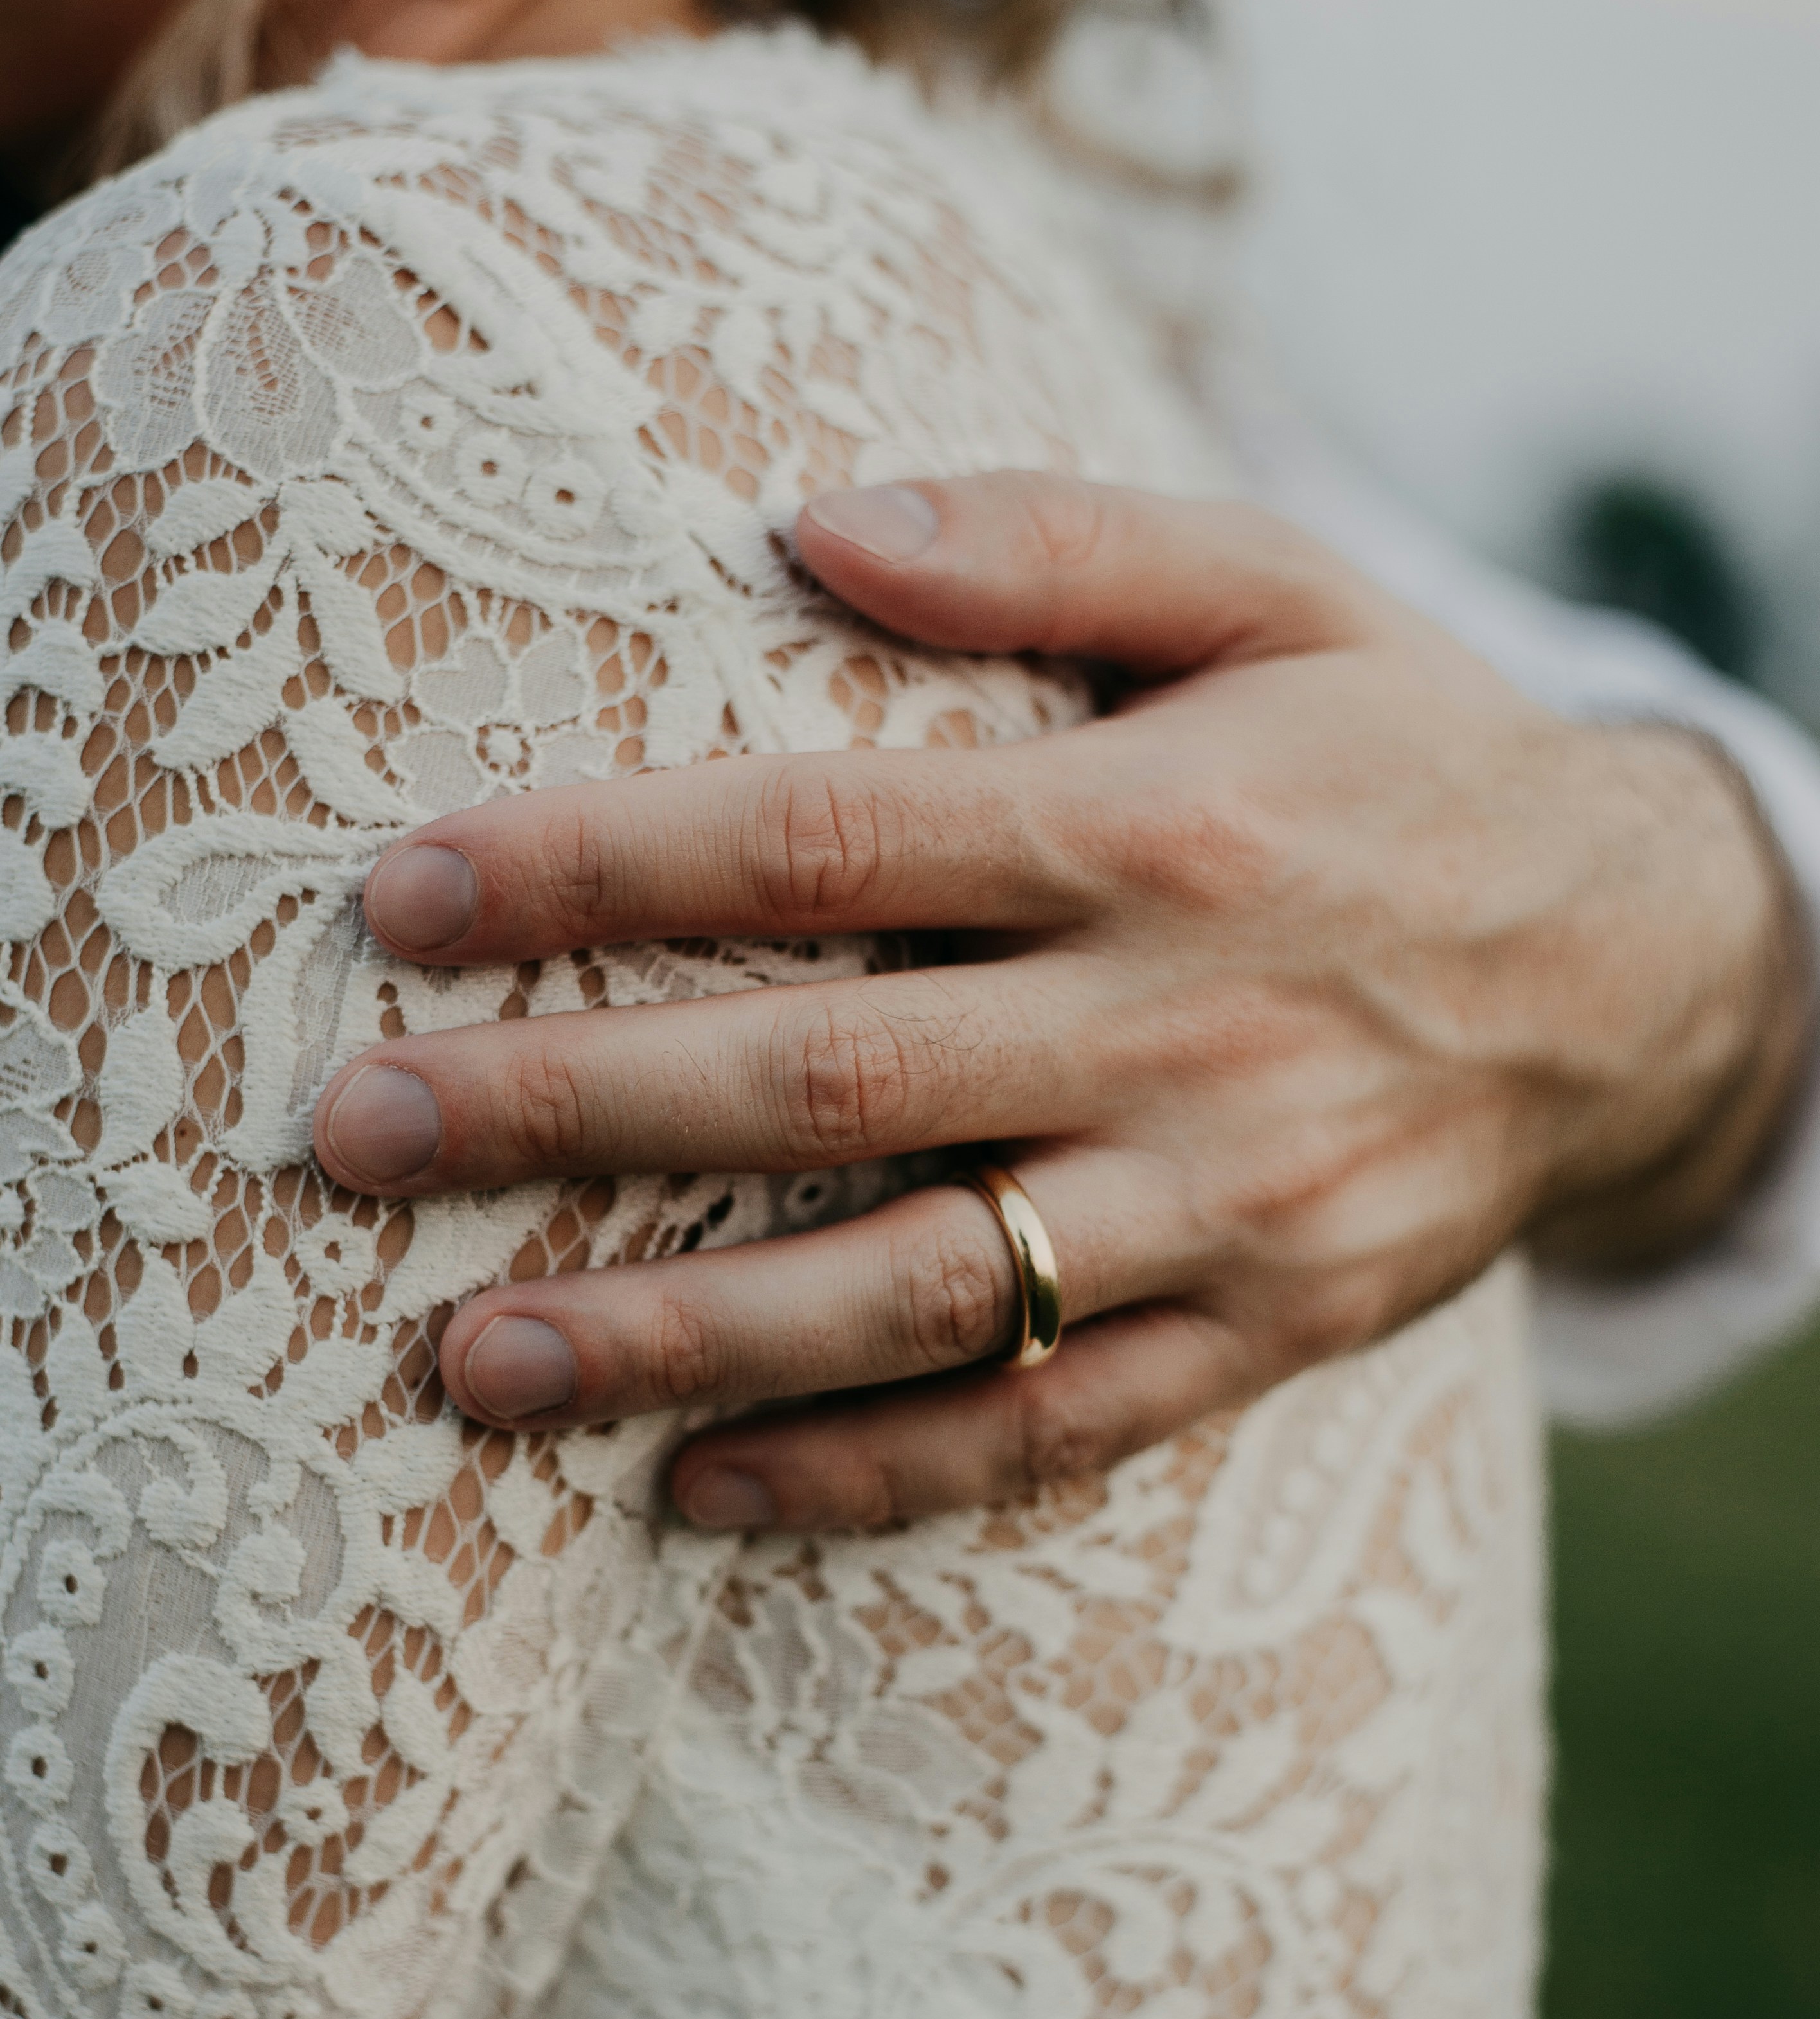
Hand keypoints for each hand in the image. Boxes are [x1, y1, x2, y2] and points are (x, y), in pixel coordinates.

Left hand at [312, 475, 1810, 1528]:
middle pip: (829, 1085)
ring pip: (919, 1296)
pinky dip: (870, 1475)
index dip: (599, 872)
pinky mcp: (1266, 1332)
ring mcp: (1231, 1208)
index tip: (404, 899)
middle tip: (355, 1142)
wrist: (1643, 969)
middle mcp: (1186, 1029)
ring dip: (681, 1336)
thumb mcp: (1278, 588)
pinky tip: (700, 1490)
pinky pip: (1048, 1431)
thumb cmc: (1404, 756)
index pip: (824, 845)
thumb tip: (811, 529)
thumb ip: (1054, 541)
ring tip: (473, 1365)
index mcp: (1162, 825)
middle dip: (572, 1115)